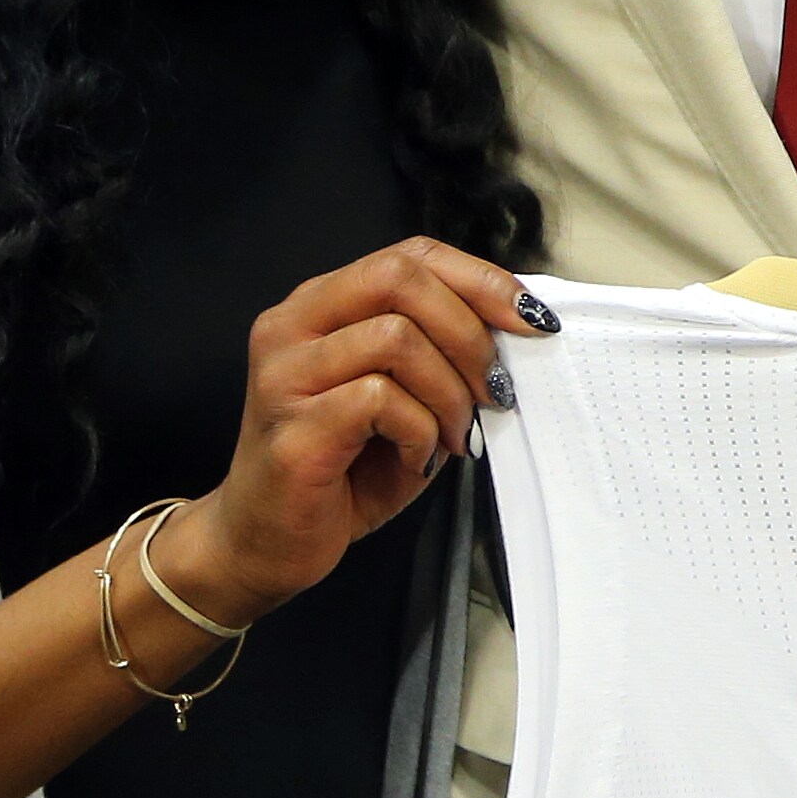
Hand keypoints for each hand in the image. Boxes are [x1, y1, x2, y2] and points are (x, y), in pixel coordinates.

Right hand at [163, 239, 542, 621]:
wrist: (266, 542)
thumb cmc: (341, 470)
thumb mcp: (402, 396)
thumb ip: (439, 351)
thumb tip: (516, 328)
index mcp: (321, 305)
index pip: (409, 256)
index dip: (480, 280)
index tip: (530, 320)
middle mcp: (292, 326)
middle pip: (401, 280)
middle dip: (469, 332)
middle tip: (496, 388)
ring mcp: (284, 374)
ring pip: (395, 338)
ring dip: (449, 392)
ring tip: (453, 435)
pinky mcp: (292, 427)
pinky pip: (380, 400)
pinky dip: (420, 431)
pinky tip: (416, 458)